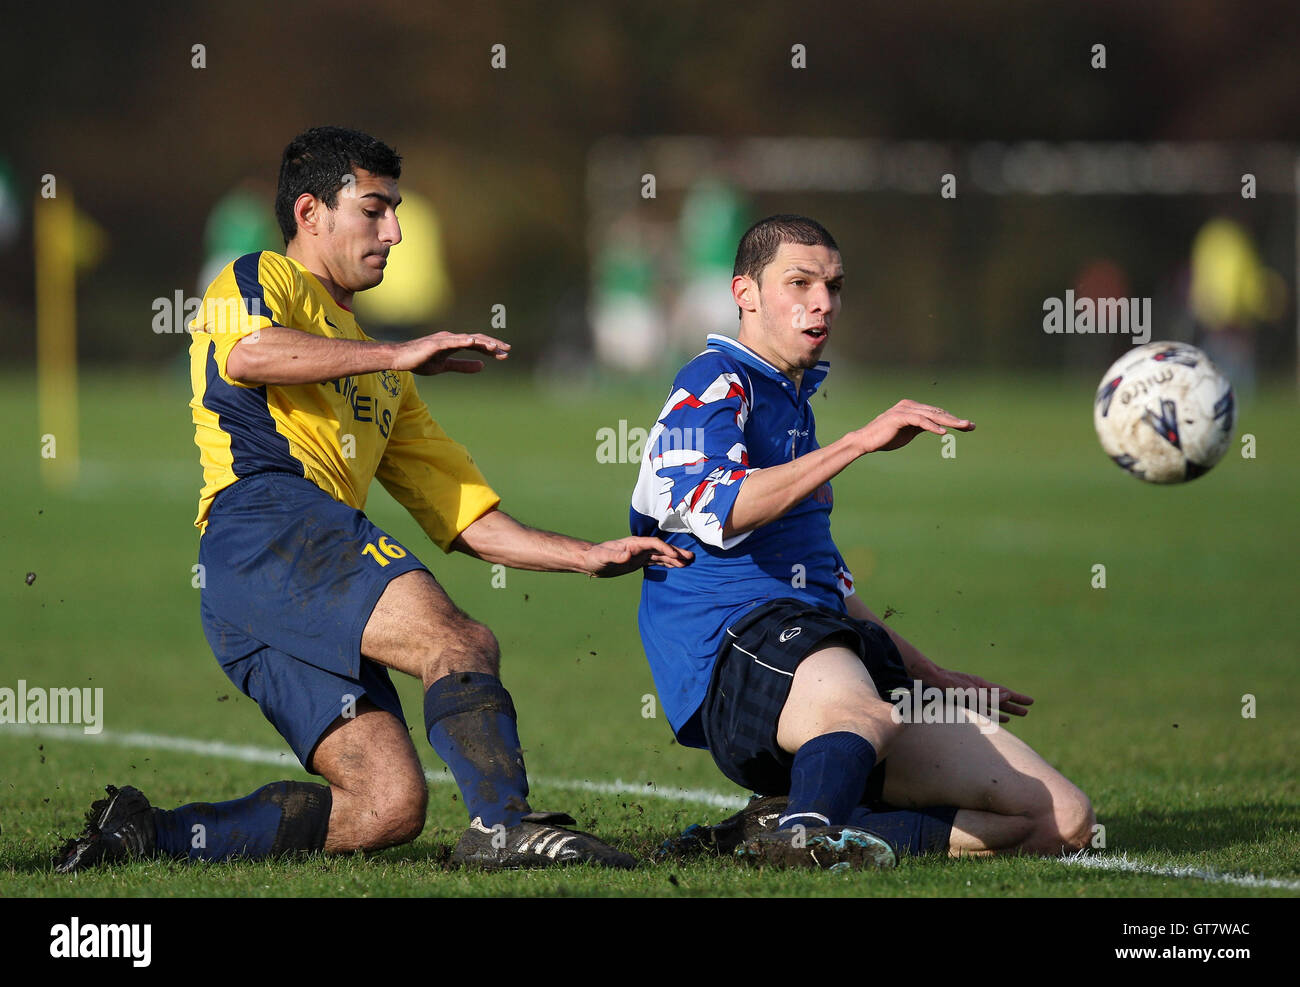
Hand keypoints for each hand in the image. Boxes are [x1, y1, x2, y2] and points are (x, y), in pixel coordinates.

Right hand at [394, 332, 510, 374]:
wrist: (400, 359)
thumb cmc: (420, 361)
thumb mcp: (445, 366)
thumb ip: (463, 365)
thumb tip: (482, 367)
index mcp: (455, 343)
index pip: (477, 344)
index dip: (491, 348)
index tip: (505, 354)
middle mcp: (451, 338)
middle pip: (476, 339)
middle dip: (492, 344)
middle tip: (507, 350)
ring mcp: (444, 339)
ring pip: (467, 339)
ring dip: (482, 342)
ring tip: (495, 347)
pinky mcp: (435, 344)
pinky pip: (451, 342)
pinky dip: (462, 340)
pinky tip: (472, 342)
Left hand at [580, 537, 693, 576]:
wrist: (590, 561)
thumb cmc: (595, 557)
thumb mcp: (604, 557)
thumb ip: (615, 555)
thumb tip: (627, 554)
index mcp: (633, 543)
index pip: (653, 544)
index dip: (665, 548)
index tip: (676, 556)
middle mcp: (638, 547)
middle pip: (661, 548)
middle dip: (675, 552)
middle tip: (691, 557)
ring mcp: (639, 554)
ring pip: (660, 555)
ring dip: (674, 558)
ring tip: (688, 563)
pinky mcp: (638, 561)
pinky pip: (656, 561)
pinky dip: (666, 563)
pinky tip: (675, 566)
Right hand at [853, 399, 973, 453]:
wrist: (866, 441)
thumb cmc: (886, 437)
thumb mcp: (909, 431)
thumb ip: (922, 426)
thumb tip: (938, 427)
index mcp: (912, 407)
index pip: (937, 413)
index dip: (953, 419)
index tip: (968, 426)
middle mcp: (910, 405)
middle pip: (937, 412)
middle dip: (955, 420)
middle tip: (971, 426)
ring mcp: (904, 409)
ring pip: (931, 415)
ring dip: (949, 421)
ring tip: (963, 427)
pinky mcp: (899, 417)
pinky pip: (920, 421)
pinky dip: (932, 426)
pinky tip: (943, 432)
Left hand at [920, 665, 1033, 721]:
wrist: (925, 680)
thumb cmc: (945, 685)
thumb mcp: (968, 690)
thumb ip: (987, 695)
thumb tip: (1007, 694)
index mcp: (980, 685)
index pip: (1003, 692)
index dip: (1017, 698)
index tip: (1031, 702)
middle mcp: (977, 690)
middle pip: (999, 699)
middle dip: (1013, 706)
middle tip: (1027, 712)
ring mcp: (969, 696)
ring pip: (991, 705)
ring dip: (1002, 711)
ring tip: (1013, 717)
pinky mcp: (960, 702)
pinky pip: (979, 710)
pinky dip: (988, 714)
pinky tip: (992, 718)